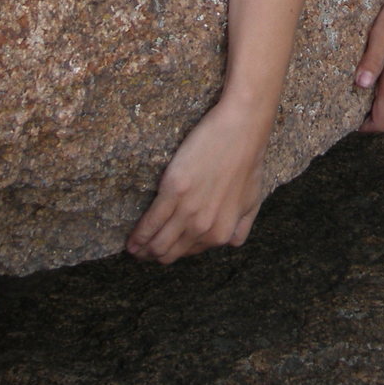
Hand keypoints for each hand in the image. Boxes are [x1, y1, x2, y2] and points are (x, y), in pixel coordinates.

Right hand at [126, 96, 266, 263]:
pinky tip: (131, 240)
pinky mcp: (173, 191)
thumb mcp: (252, 201)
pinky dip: (138, 235)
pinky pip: (150, 223)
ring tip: (133, 249)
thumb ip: (242, 227)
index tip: (163, 248)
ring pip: (158, 244)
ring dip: (143, 250)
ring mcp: (188, 211)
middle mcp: (204, 228)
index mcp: (222, 233)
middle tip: (143, 252)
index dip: (175, 252)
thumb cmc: (248, 160)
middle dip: (155, 255)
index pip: (190, 253)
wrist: (242, 129)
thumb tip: (230, 243)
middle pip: (170, 253)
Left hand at [354, 0, 383, 133]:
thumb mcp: (383, 35)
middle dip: (369, 118)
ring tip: (357, 91)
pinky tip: (375, 77)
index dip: (365, 126)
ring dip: (377, 105)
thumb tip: (360, 85)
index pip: (382, 121)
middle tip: (347, 105)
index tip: (346, 119)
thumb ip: (372, 61)